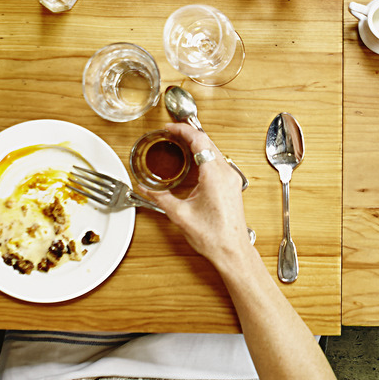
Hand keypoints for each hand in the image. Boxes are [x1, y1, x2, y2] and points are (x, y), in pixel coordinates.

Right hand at [136, 123, 251, 269]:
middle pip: (208, 141)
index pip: (200, 140)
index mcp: (214, 176)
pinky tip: (193, 161)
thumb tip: (146, 189)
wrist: (232, 252)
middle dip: (189, 134)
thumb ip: (160, 198)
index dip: (183, 130)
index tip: (170, 128)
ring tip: (179, 144)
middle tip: (171, 133)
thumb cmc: (214, 237)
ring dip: (197, 144)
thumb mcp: (180, 215)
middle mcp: (226, 174)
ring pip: (214, 150)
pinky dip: (204, 155)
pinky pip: (218, 161)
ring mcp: (232, 179)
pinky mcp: (232, 186)